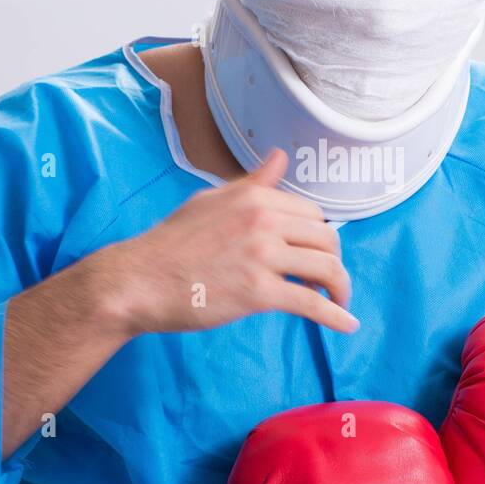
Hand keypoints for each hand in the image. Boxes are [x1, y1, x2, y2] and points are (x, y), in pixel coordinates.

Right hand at [103, 149, 356, 335]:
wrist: (137, 280)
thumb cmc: (171, 244)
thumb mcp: (212, 201)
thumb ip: (252, 184)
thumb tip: (280, 158)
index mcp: (255, 197)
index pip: (313, 213)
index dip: (320, 237)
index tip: (314, 254)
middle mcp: (263, 220)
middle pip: (327, 239)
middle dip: (334, 261)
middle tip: (328, 280)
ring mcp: (261, 256)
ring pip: (327, 269)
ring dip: (341, 288)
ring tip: (339, 302)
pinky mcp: (258, 292)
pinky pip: (311, 303)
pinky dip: (335, 315)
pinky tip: (346, 325)